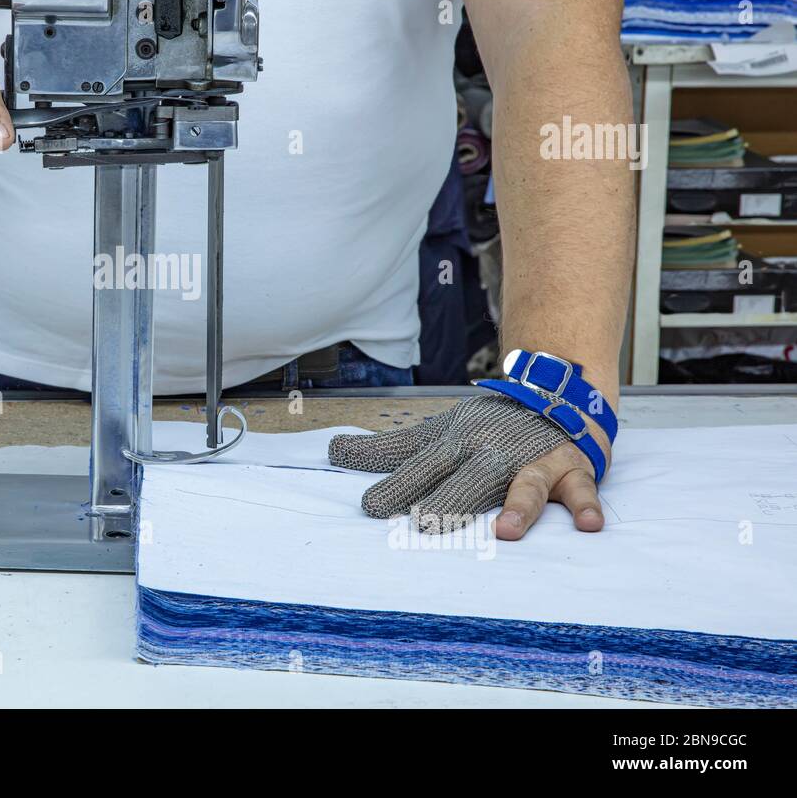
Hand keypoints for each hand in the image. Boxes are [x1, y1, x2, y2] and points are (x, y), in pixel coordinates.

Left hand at [328, 394, 607, 539]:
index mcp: (455, 443)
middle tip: (424, 524)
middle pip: (469, 476)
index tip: (370, 506)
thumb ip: (387, 448)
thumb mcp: (434, 430)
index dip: (398, 483)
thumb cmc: (485, 425)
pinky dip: (588, 506)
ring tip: (505, 532)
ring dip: (518, 507)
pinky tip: (589, 526)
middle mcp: (492, 451)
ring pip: (525, 484)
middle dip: (448, 500)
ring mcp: (533, 461)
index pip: (422, 464)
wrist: (553, 391)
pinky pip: (582, 489)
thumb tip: (332, 451)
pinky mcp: (571, 470)